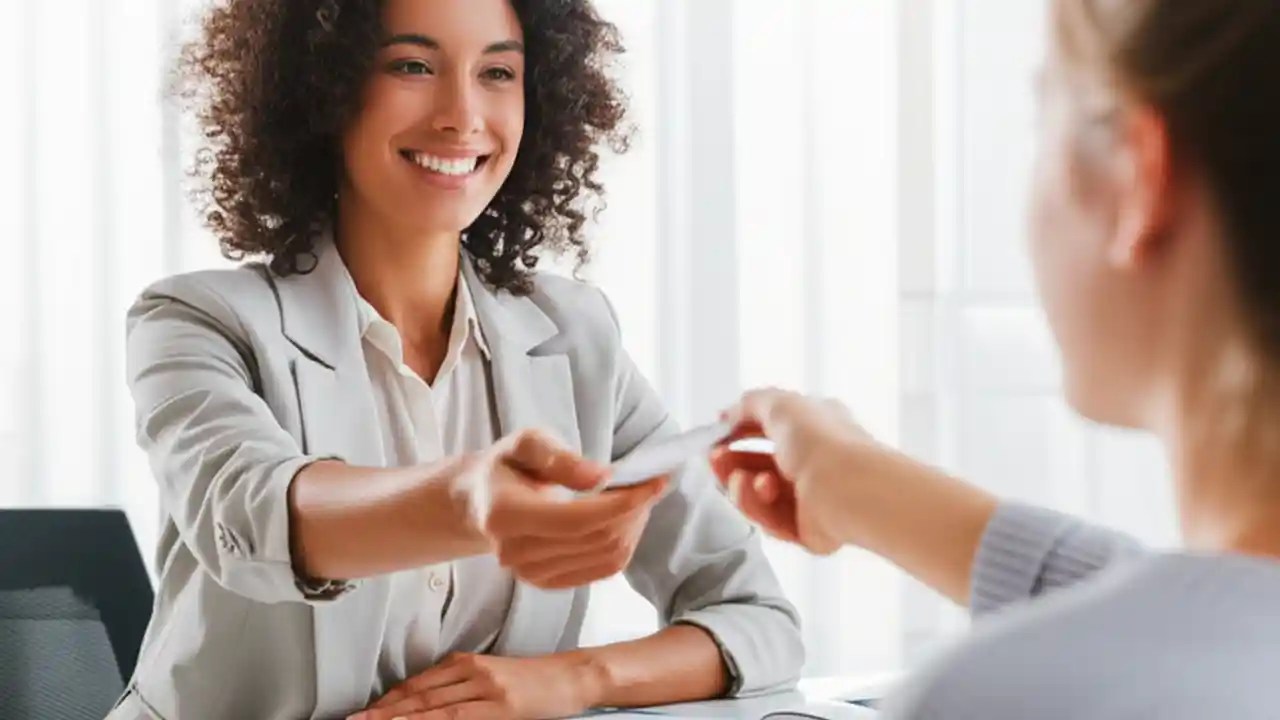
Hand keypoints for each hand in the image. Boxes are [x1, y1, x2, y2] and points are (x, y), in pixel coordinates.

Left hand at [348, 653, 597, 719]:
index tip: (365, 712)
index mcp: (466, 662)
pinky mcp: (500, 706)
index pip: (417, 683)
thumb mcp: (491, 676)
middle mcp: (471, 672)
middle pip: (418, 695)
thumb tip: (425, 705)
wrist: (569, 678)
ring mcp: (485, 689)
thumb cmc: (533, 681)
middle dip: (383, 711)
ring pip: (431, 707)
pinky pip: (456, 717)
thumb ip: (459, 687)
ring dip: (398, 719)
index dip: (388, 700)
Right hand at [455, 429, 666, 588]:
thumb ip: (559, 457)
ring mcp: (530, 574)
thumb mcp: (527, 443)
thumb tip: (601, 477)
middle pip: (597, 538)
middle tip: (651, 483)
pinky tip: (625, 519)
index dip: (624, 502)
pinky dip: (624, 544)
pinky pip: (602, 570)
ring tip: (638, 498)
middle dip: (634, 510)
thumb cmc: (508, 466)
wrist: (482, 502)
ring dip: (633, 526)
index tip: (656, 480)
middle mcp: (515, 553)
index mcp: (506, 515)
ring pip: (606, 556)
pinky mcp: (546, 583)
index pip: (579, 519)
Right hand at [710, 389, 878, 553]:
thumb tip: (728, 415)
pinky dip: (758, 504)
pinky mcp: (805, 529)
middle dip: (731, 461)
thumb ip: (749, 404)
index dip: (739, 430)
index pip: (769, 428)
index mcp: (813, 427)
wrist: (849, 488)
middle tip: (714, 459)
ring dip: (743, 485)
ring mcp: (810, 497)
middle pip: (759, 464)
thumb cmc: (822, 441)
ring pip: (759, 494)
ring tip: (741, 480)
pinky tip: (759, 493)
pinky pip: (768, 518)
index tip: (716, 433)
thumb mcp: (780, 405)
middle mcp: (813, 461)